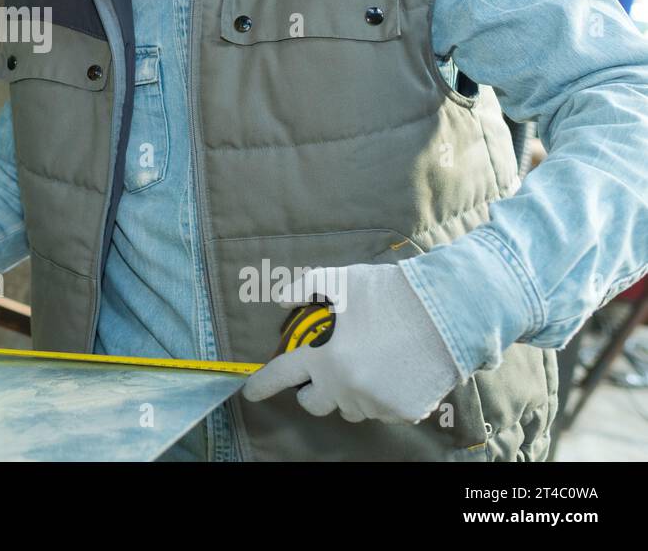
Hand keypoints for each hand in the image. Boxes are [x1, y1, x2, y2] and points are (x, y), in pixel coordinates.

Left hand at [240, 262, 461, 423]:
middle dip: (312, 392)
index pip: (281, 376)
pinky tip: (394, 372)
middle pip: (314, 403)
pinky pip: (383, 411)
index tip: (249, 393)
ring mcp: (374, 402)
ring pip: (351, 408)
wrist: (444, 310)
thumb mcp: (338, 280)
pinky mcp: (402, 412)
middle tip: (325, 372)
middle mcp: (344, 386)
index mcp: (322, 356)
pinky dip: (384, 397)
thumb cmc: (387, 293)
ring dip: (350, 392)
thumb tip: (281, 301)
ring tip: (367, 363)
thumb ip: (304, 289)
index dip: (261, 385)